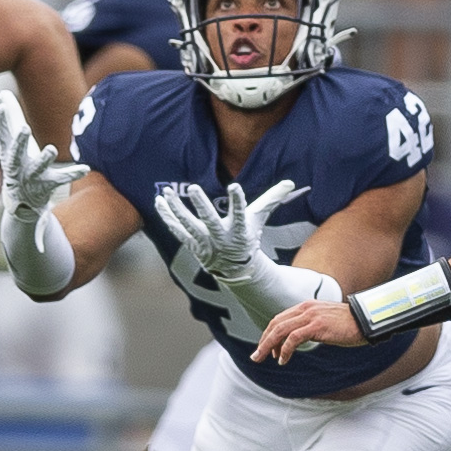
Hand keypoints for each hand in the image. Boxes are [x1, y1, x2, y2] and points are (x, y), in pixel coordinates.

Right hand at [0, 90, 86, 218]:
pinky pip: (61, 179)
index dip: (1, 123)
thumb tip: (2, 93)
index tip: (1, 108)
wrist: (21, 201)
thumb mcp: (11, 145)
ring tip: (51, 149)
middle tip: (25, 128)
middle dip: (19, 142)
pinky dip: (73, 173)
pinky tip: (86, 168)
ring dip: (44, 158)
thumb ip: (8, 120)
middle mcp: (17, 167)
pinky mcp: (46, 186)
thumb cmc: (17, 164)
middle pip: (15, 155)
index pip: (2, 137)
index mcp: (8, 155)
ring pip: (38, 168)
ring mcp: (32, 178)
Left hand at [154, 180, 296, 278]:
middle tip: (193, 187)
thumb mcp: (259, 217)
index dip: (238, 201)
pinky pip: (177, 229)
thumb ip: (272, 199)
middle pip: (209, 221)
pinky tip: (159, 201)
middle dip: (201, 206)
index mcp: (239, 231)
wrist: (235, 268)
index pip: (240, 214)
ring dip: (177, 209)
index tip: (234, 186)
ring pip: (188, 225)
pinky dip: (167, 216)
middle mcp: (221, 238)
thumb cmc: (247, 236)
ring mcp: (205, 242)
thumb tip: (291, 182)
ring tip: (167, 192)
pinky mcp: (192, 244)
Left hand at [251, 299, 362, 364]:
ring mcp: (311, 316)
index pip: (280, 319)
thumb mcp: (326, 322)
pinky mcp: (317, 326)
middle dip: (263, 341)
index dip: (270, 334)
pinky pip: (293, 338)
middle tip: (256, 356)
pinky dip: (284, 350)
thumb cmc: (349, 324)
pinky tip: (283, 360)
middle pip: (276, 323)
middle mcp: (305, 308)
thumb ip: (312, 326)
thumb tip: (301, 338)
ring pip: (280, 330)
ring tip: (262, 358)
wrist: (366, 320)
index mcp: (306, 307)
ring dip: (268, 346)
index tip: (266, 349)